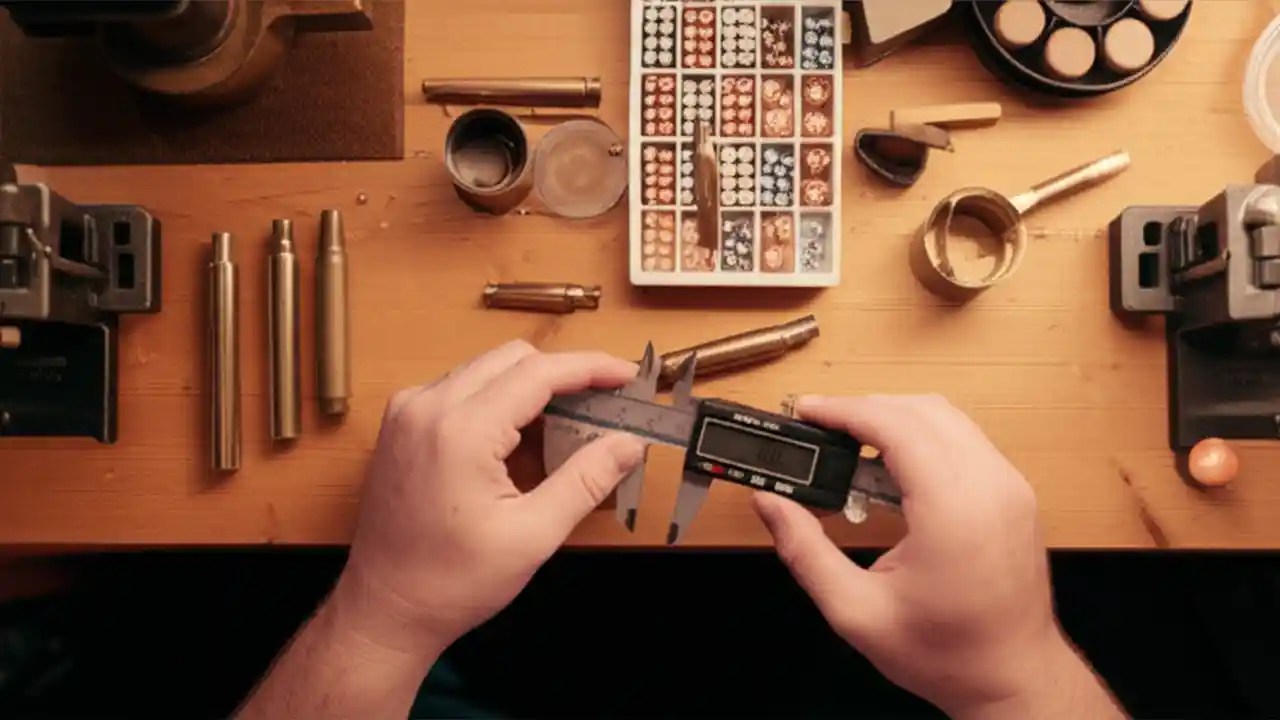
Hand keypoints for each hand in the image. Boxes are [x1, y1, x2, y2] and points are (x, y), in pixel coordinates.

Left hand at [337, 341, 644, 656]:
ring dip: (531, 386)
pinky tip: (524, 436)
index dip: (590, 368)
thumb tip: (629, 443)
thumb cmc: (452, 582)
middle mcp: (428, 406)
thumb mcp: (532, 535)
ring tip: (572, 420)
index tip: (627, 374)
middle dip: (564, 374)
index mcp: (461, 430)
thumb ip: (585, 481)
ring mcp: (408, 411)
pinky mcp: (401, 424)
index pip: (538, 372)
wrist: (384, 609)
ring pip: (486, 370)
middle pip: (511, 359)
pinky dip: (499, 399)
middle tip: (606, 401)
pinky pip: (461, 389)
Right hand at [754, 396, 1122, 719]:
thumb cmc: (944, 654)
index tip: (807, 411)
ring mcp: (1010, 487)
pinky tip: (889, 466)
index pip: (896, 426)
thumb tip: (770, 504)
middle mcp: (990, 487)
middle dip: (865, 408)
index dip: (845, 409)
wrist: (1015, 679)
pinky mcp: (1014, 494)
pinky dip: (923, 436)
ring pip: (947, 418)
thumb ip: (805, 551)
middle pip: (921, 411)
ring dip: (895, 418)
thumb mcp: (856, 611)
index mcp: (954, 511)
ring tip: (848, 443)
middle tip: (819, 427)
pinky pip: (966, 440)